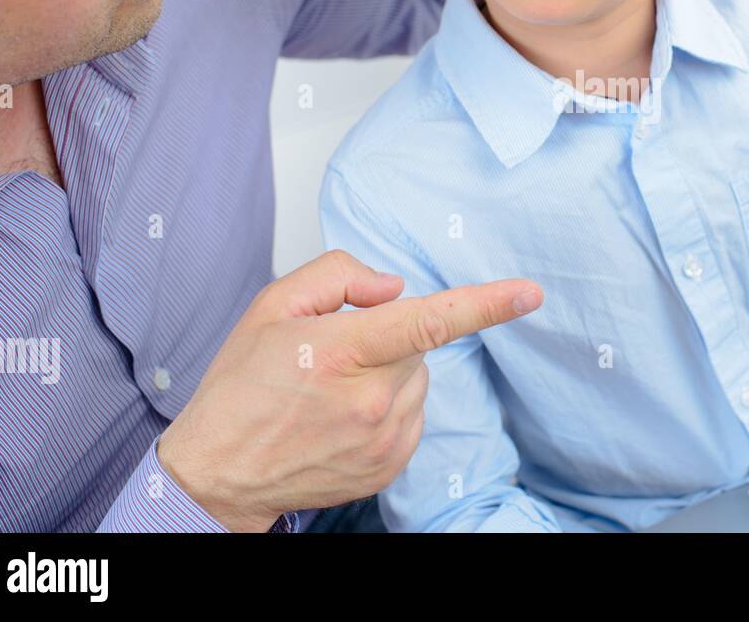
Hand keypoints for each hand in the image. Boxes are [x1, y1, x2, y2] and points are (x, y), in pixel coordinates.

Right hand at [157, 249, 542, 531]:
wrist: (218, 472)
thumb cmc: (241, 385)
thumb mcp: (273, 306)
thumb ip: (339, 276)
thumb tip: (394, 287)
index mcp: (342, 351)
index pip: (429, 320)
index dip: (486, 304)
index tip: (530, 293)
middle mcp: (371, 401)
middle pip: (418, 345)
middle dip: (388, 338)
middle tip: (331, 356)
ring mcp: (383, 440)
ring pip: (417, 381)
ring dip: (389, 375)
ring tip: (331, 392)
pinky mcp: (388, 466)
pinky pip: (411, 416)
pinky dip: (388, 408)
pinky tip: (342, 417)